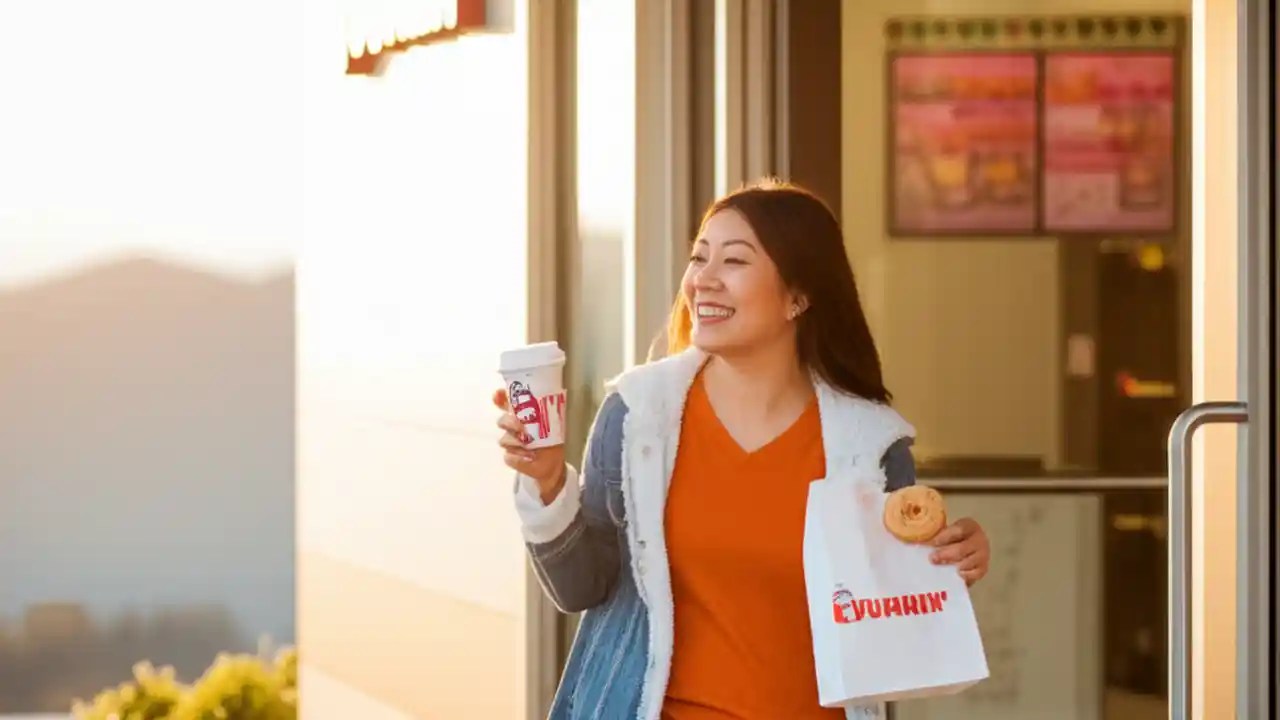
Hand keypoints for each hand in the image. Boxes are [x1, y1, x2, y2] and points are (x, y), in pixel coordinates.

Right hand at [493, 388, 565, 503]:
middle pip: (502, 421)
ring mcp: (509, 444)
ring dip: (518, 442)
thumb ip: (545, 408)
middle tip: (521, 426)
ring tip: (531, 445)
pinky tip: (529, 456)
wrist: (553, 463)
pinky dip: (519, 457)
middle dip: (510, 422)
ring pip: (504, 440)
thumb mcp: (552, 422)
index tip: (498, 395)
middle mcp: (512, 428)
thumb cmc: (551, 440)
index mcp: (520, 415)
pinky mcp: (510, 458)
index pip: (504, 402)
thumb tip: (547, 393)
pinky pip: (508, 457)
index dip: (499, 398)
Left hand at [929, 517, 988, 585]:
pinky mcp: (983, 569)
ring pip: (968, 562)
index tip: (932, 542)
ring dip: (952, 566)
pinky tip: (954, 575)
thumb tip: (910, 540)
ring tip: (940, 568)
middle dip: (946, 554)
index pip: (959, 530)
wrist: (967, 550)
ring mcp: (983, 555)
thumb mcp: (944, 533)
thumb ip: (932, 535)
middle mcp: (979, 539)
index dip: (945, 536)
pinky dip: (964, 576)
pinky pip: (974, 574)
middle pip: (962, 548)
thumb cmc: (951, 540)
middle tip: (932, 559)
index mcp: (969, 526)